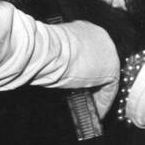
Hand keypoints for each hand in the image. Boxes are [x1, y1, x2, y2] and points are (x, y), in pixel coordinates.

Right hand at [0, 1, 118, 100]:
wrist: (37, 49)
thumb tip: (39, 65)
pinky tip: (94, 115)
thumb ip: (52, 55)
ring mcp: (108, 50)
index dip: (88, 72)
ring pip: (106, 79)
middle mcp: (100, 36)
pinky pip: (109, 90)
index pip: (92, 53)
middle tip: (85, 103)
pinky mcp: (109, 67)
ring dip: (98, 96)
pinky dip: (102, 104)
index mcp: (84, 29)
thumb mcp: (46, 49)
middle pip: (102, 65)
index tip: (81, 88)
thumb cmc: (34, 47)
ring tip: (88, 111)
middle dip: (94, 85)